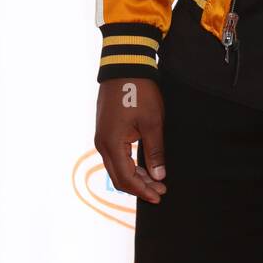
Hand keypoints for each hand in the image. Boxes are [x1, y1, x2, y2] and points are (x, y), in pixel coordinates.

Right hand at [95, 77, 167, 204]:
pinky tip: (144, 167)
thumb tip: (158, 175)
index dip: (142, 190)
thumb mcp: (152, 123)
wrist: (125, 67)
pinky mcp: (107, 131)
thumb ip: (154, 151)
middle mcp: (102, 144)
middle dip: (140, 187)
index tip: (159, 195)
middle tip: (160, 191)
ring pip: (117, 166)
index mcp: (111, 144)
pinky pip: (116, 155)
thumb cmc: (139, 92)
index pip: (126, 178)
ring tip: (156, 181)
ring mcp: (102, 137)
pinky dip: (130, 164)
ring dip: (135, 176)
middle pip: (119, 176)